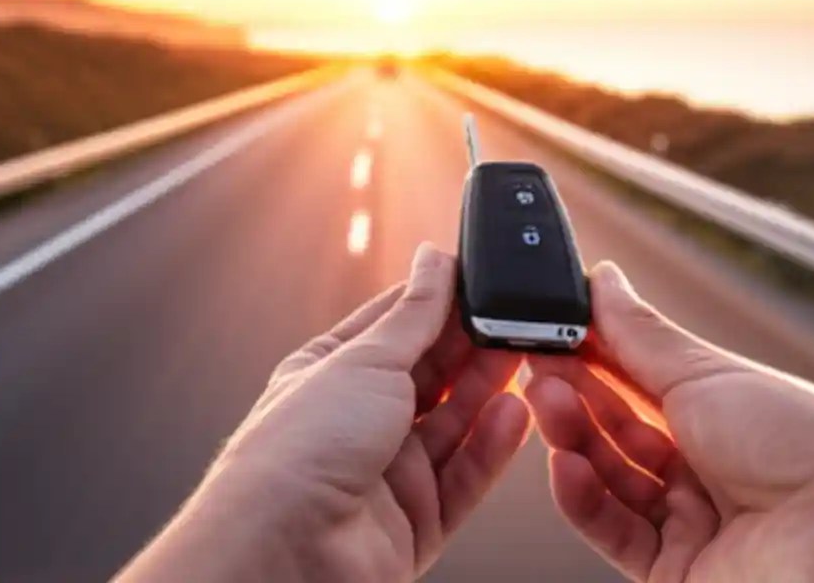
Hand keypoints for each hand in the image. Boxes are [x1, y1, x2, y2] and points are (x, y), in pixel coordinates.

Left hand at [117, 245, 530, 582]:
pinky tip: (515, 414)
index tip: (482, 278)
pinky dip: (491, 447)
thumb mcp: (364, 360)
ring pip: (453, 425)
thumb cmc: (296, 450)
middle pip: (431, 375)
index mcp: (329, 375)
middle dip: (474, 345)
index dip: (438, 301)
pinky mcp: (415, 521)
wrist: (286, 550)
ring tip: (527, 358)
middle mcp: (357, 424)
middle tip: (519, 317)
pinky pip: (465, 477)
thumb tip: (436, 263)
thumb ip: (414, 315)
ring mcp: (386, 474)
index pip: (395, 326)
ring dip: (489, 391)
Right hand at [526, 262, 813, 582]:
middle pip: (616, 429)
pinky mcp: (673, 572)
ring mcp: (689, 522)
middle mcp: (705, 469)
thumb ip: (640, 336)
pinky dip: (581, 496)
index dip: (590, 354)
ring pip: (607, 477)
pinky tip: (565, 463)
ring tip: (545, 402)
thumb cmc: (813, 448)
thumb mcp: (709, 374)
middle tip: (534, 362)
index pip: (635, 381)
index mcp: (722, 415)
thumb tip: (603, 283)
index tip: (548, 328)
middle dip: (573, 392)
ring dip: (570, 437)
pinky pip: (611, 530)